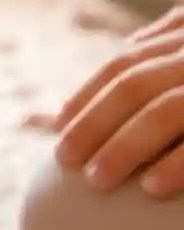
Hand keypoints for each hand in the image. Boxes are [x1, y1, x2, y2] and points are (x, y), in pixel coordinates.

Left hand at [53, 7, 183, 197]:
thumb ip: (166, 41)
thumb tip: (121, 60)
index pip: (125, 62)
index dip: (89, 95)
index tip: (58, 127)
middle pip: (136, 84)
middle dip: (95, 122)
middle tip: (65, 159)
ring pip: (169, 108)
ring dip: (126, 146)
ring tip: (97, 181)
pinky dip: (181, 162)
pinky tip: (154, 187)